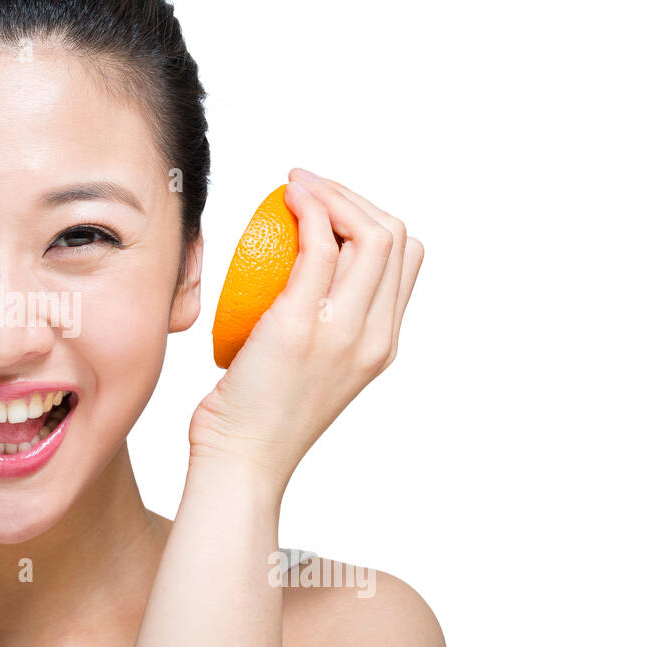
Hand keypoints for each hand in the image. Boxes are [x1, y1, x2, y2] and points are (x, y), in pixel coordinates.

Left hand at [189, 169, 423, 493]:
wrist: (241, 460)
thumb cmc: (258, 414)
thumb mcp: (306, 366)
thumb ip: (316, 329)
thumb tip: (293, 283)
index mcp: (383, 344)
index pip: (405, 259)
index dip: (372, 220)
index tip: (328, 210)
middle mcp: (375, 336)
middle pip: (395, 237)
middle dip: (354, 196)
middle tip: (307, 186)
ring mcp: (343, 331)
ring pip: (369, 233)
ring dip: (332, 193)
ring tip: (294, 186)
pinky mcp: (301, 326)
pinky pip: (318, 246)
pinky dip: (308, 209)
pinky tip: (285, 201)